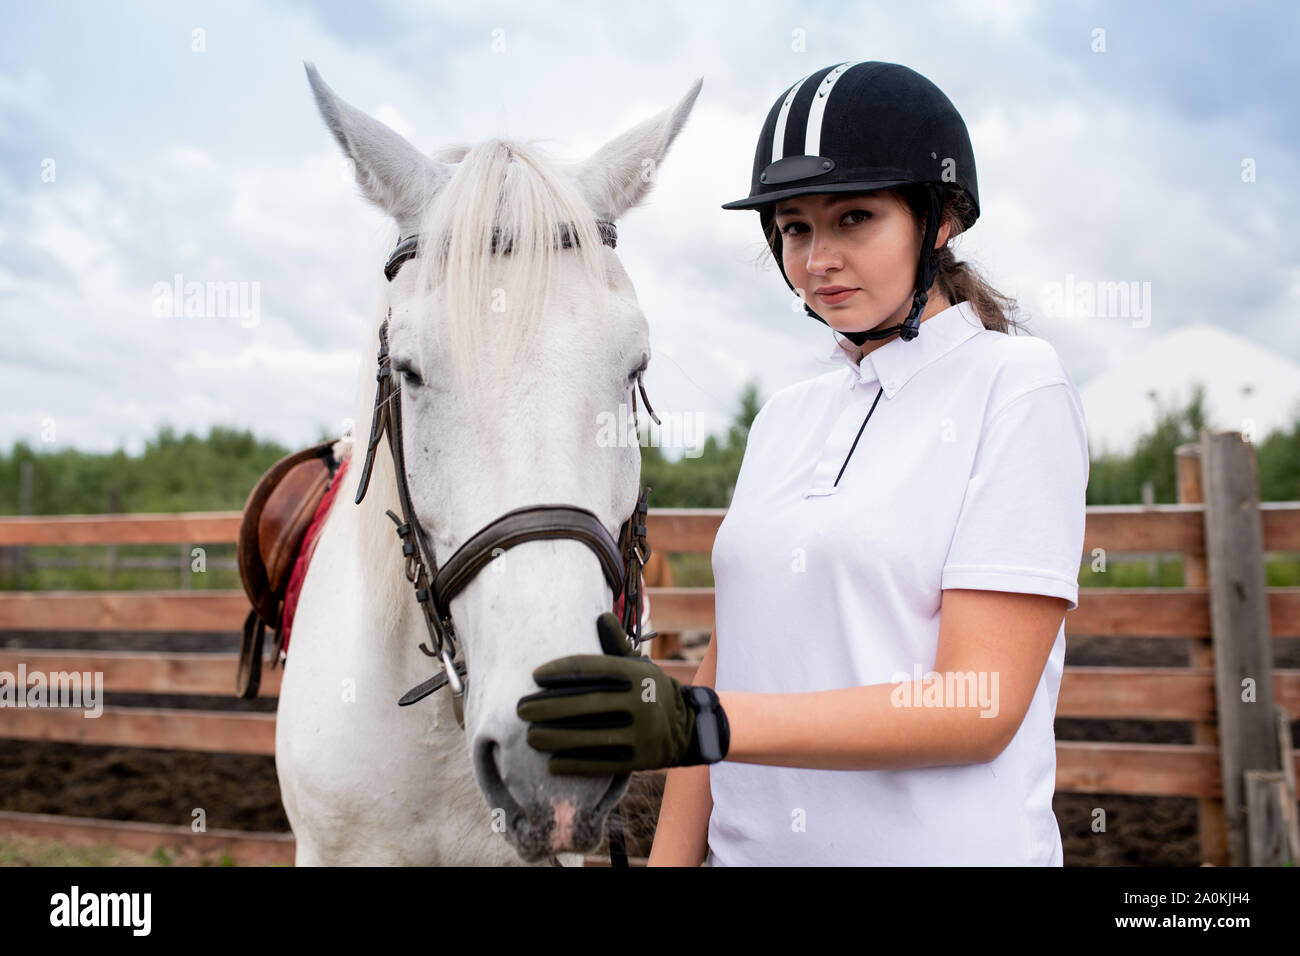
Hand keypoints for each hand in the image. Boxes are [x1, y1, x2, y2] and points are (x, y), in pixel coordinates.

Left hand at [516, 612, 729, 774]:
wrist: (687, 727)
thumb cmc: (648, 690)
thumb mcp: (638, 664)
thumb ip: (616, 644)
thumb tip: (601, 616)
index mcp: (637, 673)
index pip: (592, 669)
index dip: (560, 671)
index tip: (535, 675)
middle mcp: (642, 701)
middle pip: (586, 704)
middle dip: (549, 706)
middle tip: (520, 709)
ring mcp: (643, 732)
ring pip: (591, 736)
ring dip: (556, 737)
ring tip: (530, 736)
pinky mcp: (642, 760)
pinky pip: (602, 763)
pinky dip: (575, 764)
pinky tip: (552, 763)